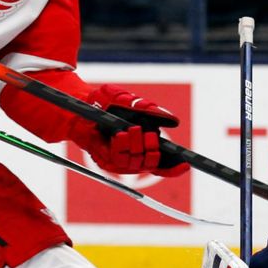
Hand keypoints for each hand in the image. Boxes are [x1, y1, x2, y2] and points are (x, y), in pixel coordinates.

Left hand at [70, 84, 188, 175]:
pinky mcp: (106, 161)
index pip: (163, 163)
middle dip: (152, 148)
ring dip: (136, 145)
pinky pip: (119, 159)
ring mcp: (119, 161)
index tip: (186, 164)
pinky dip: (122, 147)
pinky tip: (121, 136)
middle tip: (146, 132)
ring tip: (131, 130)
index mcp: (144, 144)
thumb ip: (151, 109)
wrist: (81, 103)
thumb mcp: (132, 101)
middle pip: (152, 163)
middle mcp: (134, 156)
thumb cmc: (107, 102)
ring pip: (137, 163)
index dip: (174, 167)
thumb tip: (173, 120)